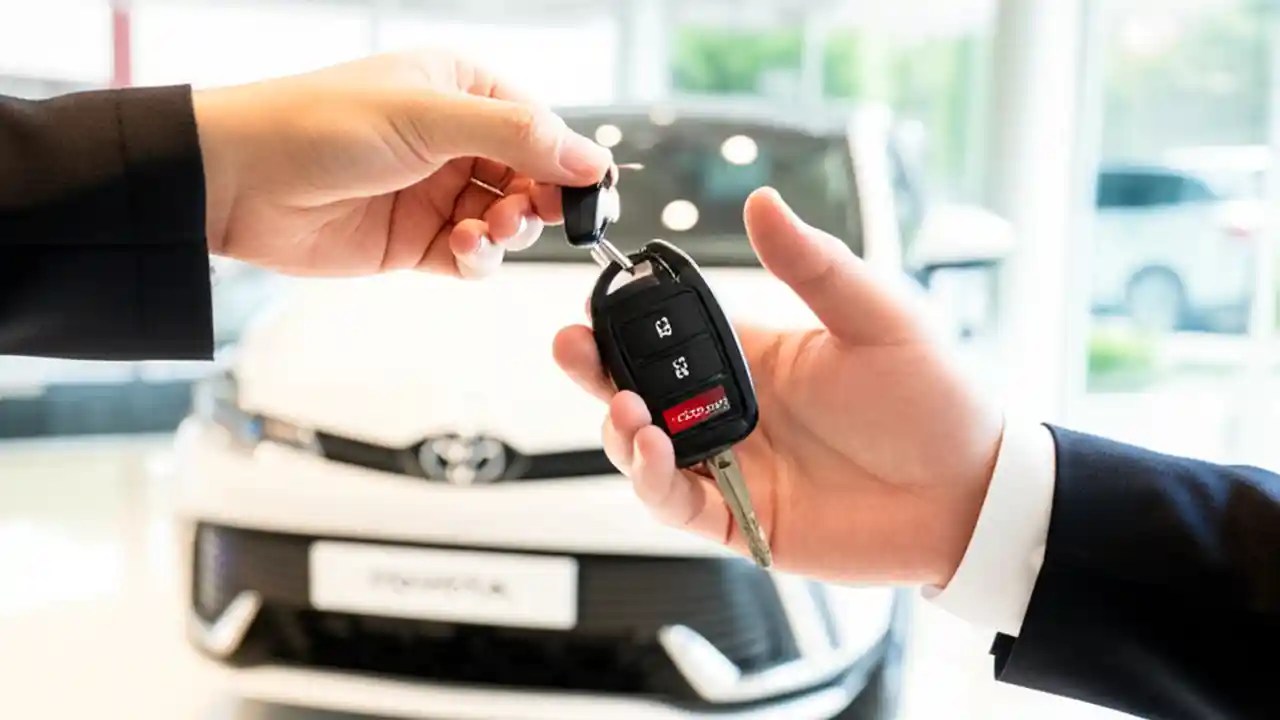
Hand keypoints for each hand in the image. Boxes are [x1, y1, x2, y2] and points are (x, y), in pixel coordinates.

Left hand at [194, 50, 612, 277]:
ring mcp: (434, 190)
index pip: (539, 126)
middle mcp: (453, 138)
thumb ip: (517, 136)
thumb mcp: (429, 116)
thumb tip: (591, 157)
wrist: (236, 181)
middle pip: (530, 178)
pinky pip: (471, 256)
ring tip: (486, 231)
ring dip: (506, 231)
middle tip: (533, 215)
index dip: (566, 160)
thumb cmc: (318, 125)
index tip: (588, 190)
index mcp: (460, 89)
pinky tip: (461, 249)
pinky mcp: (415, 239)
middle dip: (538, 201)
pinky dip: (477, 258)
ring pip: (505, 221)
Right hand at [554, 188, 1003, 586]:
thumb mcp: (877, 318)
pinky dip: (655, 485)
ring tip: (625, 411)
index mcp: (759, 360)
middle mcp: (736, 414)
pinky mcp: (744, 521)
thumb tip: (763, 201)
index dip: (628, 323)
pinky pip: (680, 508)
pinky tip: (654, 455)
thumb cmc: (936, 403)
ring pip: (647, 452)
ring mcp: (736, 469)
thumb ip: (813, 265)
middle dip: (596, 373)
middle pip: (643, 393)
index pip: (672, 336)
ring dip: (621, 429)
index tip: (597, 305)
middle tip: (572, 349)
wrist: (974, 496)